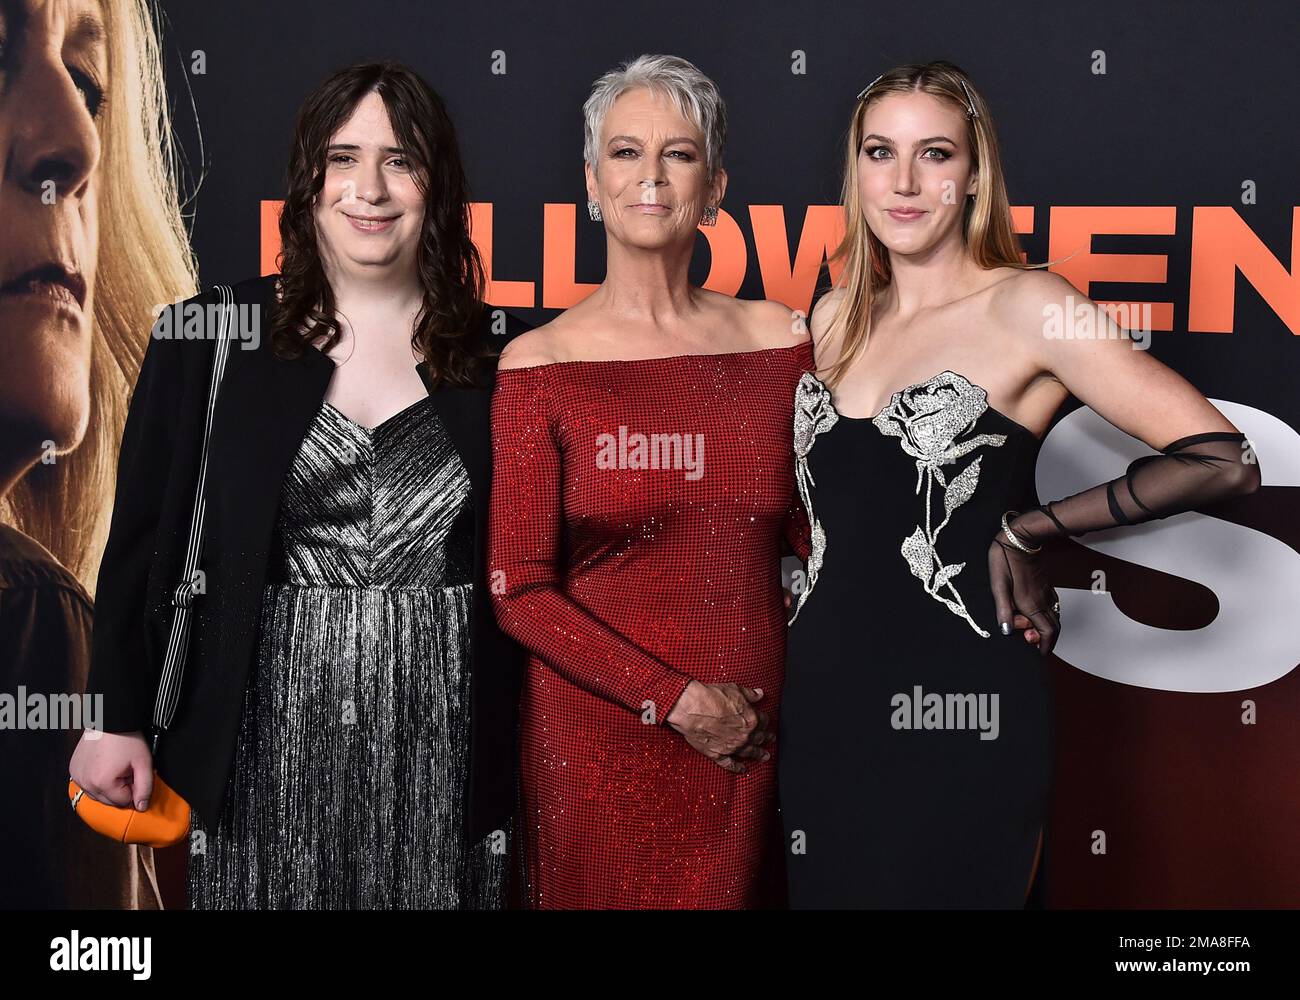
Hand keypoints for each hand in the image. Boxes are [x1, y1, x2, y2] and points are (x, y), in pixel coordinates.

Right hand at [68, 729, 153, 810]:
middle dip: (121, 789)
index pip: (124, 802)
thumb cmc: (128, 739)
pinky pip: (87, 785)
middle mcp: (86, 783)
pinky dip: (97, 781)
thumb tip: (141, 807)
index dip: (134, 788)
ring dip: (108, 787)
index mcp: (103, 783)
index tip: (135, 773)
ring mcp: (77, 777)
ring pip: (98, 795)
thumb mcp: (144, 763)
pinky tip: (105, 767)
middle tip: (127, 769)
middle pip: (109, 801)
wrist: (110, 719)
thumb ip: (145, 788)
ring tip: (116, 767)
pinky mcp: (73, 770)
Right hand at [666, 681, 773, 772]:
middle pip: (759, 737)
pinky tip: (742, 769)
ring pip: (749, 753)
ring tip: (764, 756)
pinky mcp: (718, 754)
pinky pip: (730, 765)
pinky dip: (737, 768)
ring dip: (758, 754)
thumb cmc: (710, 698)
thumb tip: (759, 694)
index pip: (763, 720)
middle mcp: (744, 735)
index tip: (766, 721)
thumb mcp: (734, 690)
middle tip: (770, 739)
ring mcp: (732, 746)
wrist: (691, 708)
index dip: (765, 720)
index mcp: (751, 719)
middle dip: (766, 737)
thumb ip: (749, 694)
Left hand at [988, 530, 1059, 656]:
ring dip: (1045, 628)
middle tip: (1029, 640)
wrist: (1019, 538)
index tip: (1038, 653)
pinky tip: (1032, 612)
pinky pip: (1052, 606)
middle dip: (1045, 639)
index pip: (1047, 633)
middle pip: (1054, 628)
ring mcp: (1046, 592)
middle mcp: (1043, 600)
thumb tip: (1007, 632)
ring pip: (1054, 617)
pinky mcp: (1046, 585)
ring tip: (1028, 628)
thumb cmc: (1006, 560)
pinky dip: (1046, 616)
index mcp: (1031, 604)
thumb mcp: (998, 586)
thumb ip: (1003, 610)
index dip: (1045, 646)